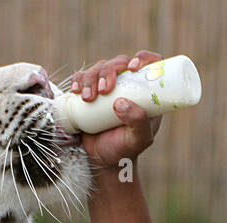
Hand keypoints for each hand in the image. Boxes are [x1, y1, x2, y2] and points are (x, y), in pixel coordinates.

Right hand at [69, 51, 163, 167]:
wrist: (103, 159)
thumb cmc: (126, 149)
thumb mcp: (139, 140)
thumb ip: (138, 123)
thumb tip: (121, 102)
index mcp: (146, 91)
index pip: (150, 64)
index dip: (143, 58)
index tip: (133, 67)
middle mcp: (128, 84)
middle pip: (120, 63)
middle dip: (109, 71)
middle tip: (104, 90)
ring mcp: (107, 86)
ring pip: (99, 68)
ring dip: (91, 78)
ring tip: (88, 99)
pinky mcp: (90, 91)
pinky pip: (82, 78)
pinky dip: (78, 80)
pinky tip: (76, 91)